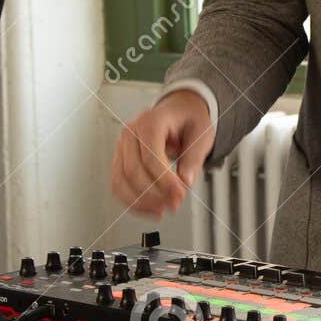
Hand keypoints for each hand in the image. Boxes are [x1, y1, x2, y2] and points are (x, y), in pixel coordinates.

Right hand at [110, 91, 213, 217]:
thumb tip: (185, 181)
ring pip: (121, 180)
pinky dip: (132, 201)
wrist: (179, 111)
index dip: (164, 180)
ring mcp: (122, 145)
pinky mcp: (120, 158)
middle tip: (174, 203)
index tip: (179, 193)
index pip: (150, 155)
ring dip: (141, 201)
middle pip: (133, 170)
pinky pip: (118, 184)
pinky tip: (150, 208)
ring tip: (162, 209)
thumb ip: (194, 157)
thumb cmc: (189, 119)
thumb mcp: (202, 133)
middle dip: (154, 193)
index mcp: (151, 120)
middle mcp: (131, 131)